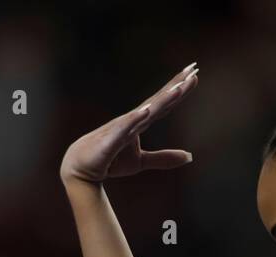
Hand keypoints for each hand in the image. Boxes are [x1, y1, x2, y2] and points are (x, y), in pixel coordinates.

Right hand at [60, 62, 199, 183]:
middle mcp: (132, 120)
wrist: (81, 169)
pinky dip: (134, 120)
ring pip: (145, 111)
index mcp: (140, 122)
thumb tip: (190, 157)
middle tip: (192, 68)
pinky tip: (146, 111)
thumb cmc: (109, 161)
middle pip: (158, 100)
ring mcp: (121, 128)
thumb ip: (164, 158)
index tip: (194, 74)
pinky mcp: (110, 142)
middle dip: (175, 85)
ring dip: (161, 100)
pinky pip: (123, 130)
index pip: (163, 103)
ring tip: (179, 88)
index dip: (179, 89)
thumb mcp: (141, 162)